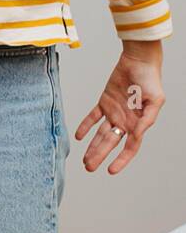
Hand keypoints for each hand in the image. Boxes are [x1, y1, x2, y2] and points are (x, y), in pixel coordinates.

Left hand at [75, 40, 165, 173]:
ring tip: (84, 160)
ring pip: (100, 134)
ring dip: (92, 146)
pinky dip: (85, 126)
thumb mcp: (154, 101)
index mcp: (138, 123)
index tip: (110, 171)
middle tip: (89, 168)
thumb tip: (137, 136)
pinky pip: (93, 117)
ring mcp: (114, 112)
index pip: (130, 147)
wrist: (138, 61)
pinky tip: (78, 137)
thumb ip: (146, 120)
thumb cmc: (150, 79)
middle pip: (110, 143)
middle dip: (100, 156)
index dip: (121, 160)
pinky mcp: (105, 102)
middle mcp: (125, 120)